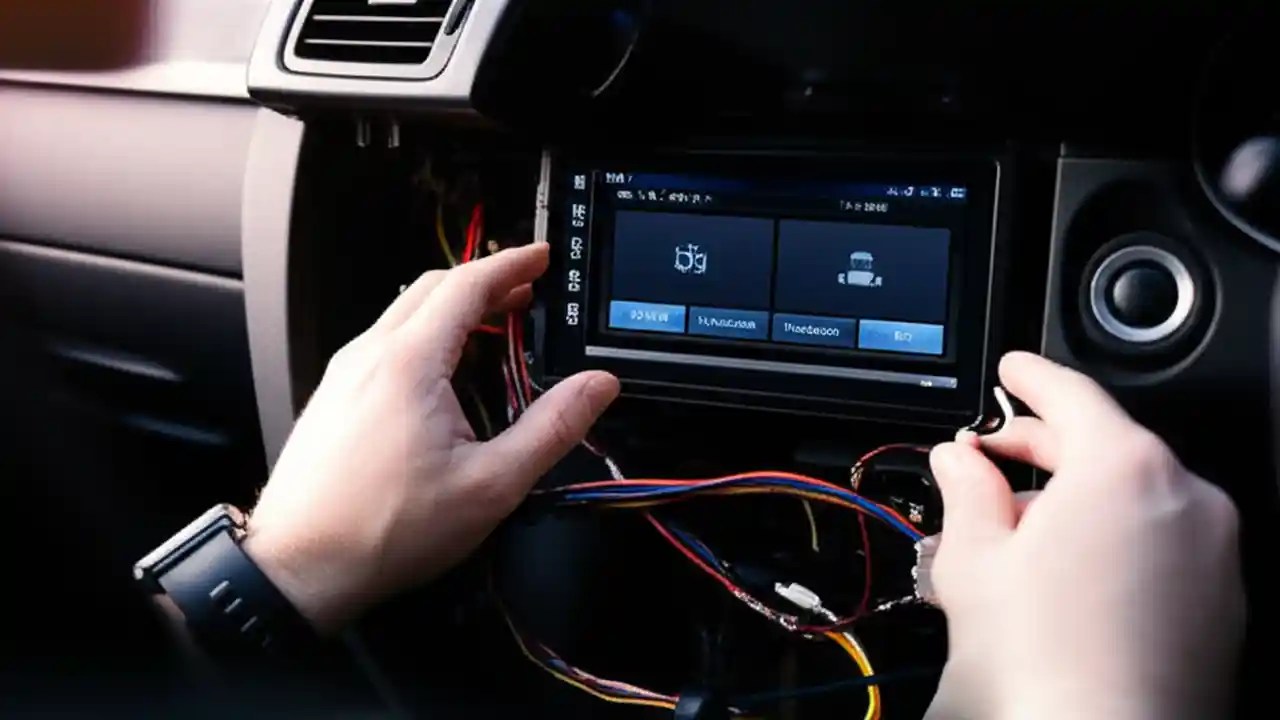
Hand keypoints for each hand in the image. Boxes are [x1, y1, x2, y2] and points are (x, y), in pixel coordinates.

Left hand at [244, 244, 619, 632]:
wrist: (300, 567)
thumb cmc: (383, 530)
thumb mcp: (491, 484)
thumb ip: (551, 428)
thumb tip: (595, 387)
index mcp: (409, 362)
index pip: (467, 284)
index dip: (512, 264)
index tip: (541, 257)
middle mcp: (369, 356)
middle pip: (433, 288)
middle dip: (486, 282)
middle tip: (526, 293)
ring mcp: (345, 375)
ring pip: (405, 315)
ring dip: (454, 310)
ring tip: (494, 332)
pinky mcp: (334, 399)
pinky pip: (385, 345)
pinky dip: (426, 337)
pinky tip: (446, 376)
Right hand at [926, 352, 1243, 719]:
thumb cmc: (1048, 669)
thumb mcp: (975, 562)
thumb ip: (967, 490)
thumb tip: (960, 461)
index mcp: (1124, 469)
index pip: (1072, 394)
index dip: (1031, 378)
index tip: (1014, 372)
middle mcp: (1187, 499)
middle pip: (1107, 445)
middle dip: (1044, 448)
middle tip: (991, 454)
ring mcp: (1214, 554)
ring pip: (1135, 499)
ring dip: (1077, 500)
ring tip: (1015, 536)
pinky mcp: (1223, 604)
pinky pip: (1162, 544)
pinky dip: (1115, 542)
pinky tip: (1064, 579)